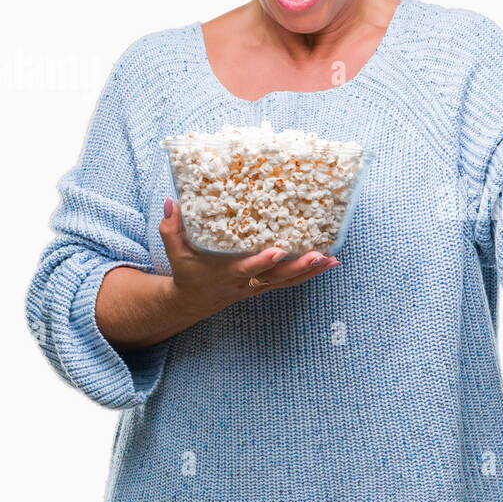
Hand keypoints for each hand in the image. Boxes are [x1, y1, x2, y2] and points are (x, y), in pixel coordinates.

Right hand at [159, 197, 338, 315]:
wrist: (193, 300)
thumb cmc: (186, 271)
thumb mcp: (175, 252)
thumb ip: (171, 228)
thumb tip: (172, 201)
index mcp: (226, 273)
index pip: (247, 268)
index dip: (262, 262)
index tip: (278, 251)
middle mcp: (246, 282)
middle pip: (276, 278)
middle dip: (298, 267)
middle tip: (318, 255)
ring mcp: (258, 286)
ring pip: (288, 281)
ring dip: (311, 271)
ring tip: (331, 259)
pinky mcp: (266, 286)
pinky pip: (291, 282)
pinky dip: (311, 274)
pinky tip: (329, 263)